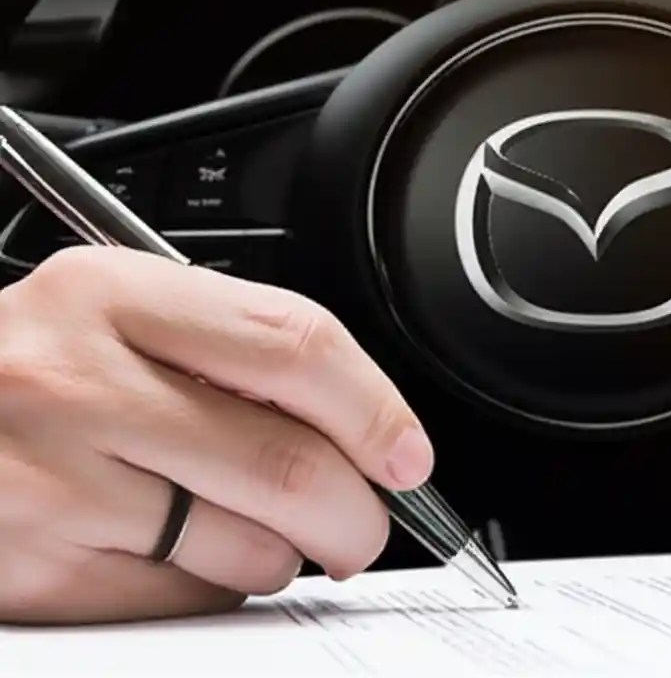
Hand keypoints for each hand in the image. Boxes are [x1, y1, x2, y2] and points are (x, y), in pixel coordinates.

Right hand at [0, 247, 432, 623]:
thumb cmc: (23, 380)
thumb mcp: (113, 323)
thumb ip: (231, 356)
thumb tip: (366, 433)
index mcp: (109, 294)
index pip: (295, 344)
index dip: (376, 409)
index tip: (407, 454)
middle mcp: (72, 381)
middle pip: (288, 464)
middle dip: (356, 514)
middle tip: (360, 525)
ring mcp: (47, 483)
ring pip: (248, 548)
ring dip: (279, 555)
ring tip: (238, 528)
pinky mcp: (35, 570)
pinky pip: (184, 601)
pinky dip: (211, 591)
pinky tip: (170, 553)